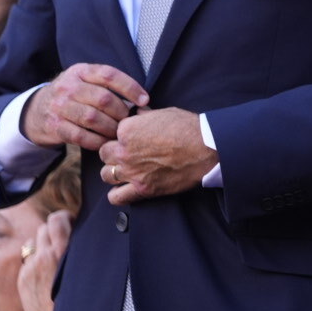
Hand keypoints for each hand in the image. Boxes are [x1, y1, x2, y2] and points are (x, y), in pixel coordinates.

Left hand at [18, 209, 71, 310]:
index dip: (63, 218)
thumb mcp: (82, 270)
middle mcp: (44, 256)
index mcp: (61, 252)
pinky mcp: (22, 277)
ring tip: (50, 255)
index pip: (57, 219)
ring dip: (41, 244)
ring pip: (32, 242)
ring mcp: (30, 267)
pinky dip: (34, 260)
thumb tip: (75, 235)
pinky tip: (43, 272)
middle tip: (60, 239)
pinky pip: (27, 259)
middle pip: (43, 227)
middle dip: (52, 230)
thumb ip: (75, 250)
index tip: (69, 223)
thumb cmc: (77, 301)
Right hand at [23, 64, 146, 151]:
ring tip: (119, 133)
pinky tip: (105, 142)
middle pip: (103, 99)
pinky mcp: (54, 126)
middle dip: (121, 112)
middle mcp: (68, 86)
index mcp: (80, 71)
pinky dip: (97, 141)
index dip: (130, 87)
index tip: (145, 100)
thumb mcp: (86, 81)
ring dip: (111, 128)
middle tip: (129, 121)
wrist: (37, 110)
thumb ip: (108, 86)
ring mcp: (58, 106)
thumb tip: (141, 102)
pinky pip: (81, 136)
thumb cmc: (74, 96)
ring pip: (93, 118)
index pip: (109, 75)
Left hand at [98, 108, 213, 205]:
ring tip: (127, 170)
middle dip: (114, 152)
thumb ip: (144, 116)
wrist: (207, 148)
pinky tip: (124, 188)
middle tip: (128, 153)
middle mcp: (124, 151)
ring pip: (106, 174)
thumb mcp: (164, 113)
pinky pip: (116, 197)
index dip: (120, 136)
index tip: (131, 138)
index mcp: (127, 130)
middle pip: (104, 154)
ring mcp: (132, 172)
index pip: (111, 133)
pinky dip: (117, 194)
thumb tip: (137, 114)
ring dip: (114, 171)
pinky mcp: (143, 189)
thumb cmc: (188, 128)